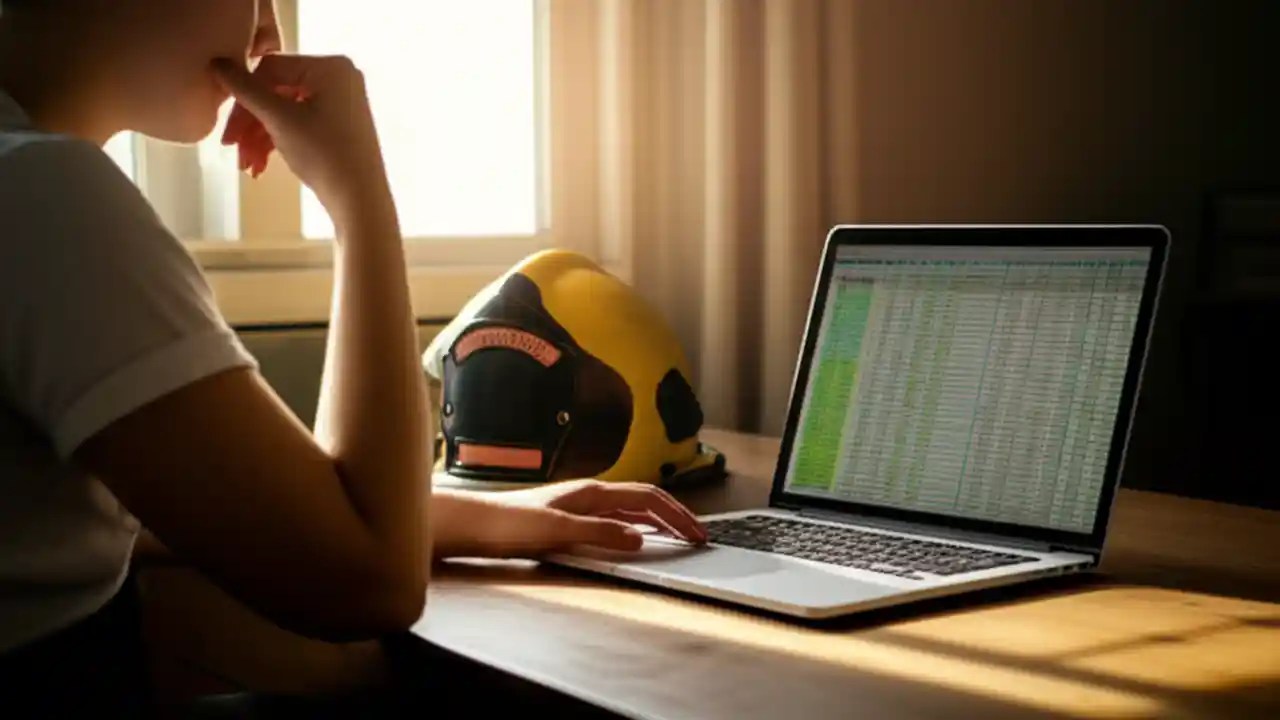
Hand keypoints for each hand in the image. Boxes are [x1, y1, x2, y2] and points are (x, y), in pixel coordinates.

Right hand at [211, 54, 391, 230]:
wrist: (360, 201)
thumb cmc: (325, 155)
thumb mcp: (280, 119)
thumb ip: (246, 89)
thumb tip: (217, 63)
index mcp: (331, 66)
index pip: (271, 67)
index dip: (243, 95)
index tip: (227, 124)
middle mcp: (339, 77)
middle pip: (276, 91)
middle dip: (251, 123)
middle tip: (231, 147)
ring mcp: (341, 102)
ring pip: (285, 111)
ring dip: (260, 138)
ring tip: (246, 166)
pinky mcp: (338, 125)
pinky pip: (299, 124)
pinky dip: (278, 143)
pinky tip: (260, 167)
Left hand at [437, 481, 707, 558]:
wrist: (472, 525)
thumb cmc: (507, 523)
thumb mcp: (558, 531)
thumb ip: (600, 532)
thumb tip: (640, 537)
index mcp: (592, 492)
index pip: (649, 498)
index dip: (677, 514)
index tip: (698, 533)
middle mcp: (588, 494)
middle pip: (644, 500)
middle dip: (675, 516)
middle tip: (698, 536)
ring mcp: (578, 506)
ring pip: (630, 509)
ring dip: (658, 521)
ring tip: (677, 536)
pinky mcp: (567, 520)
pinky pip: (614, 519)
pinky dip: (636, 527)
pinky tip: (635, 539)